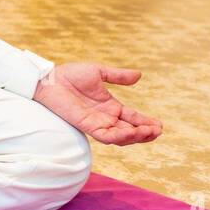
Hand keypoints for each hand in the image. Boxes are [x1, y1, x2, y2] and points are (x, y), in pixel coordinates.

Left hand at [33, 62, 162, 144]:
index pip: (133, 118)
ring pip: (120, 137)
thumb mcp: (99, 72)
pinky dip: (119, 136)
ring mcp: (96, 123)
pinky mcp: (86, 125)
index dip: (146, 122)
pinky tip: (131, 132)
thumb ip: (118, 76)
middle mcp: (105, 117)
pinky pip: (105, 136)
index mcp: (110, 107)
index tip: (160, 125)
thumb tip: (139, 75)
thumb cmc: (70, 75)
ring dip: (136, 136)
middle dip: (145, 133)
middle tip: (158, 131)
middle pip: (130, 131)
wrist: (50, 78)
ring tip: (149, 132)